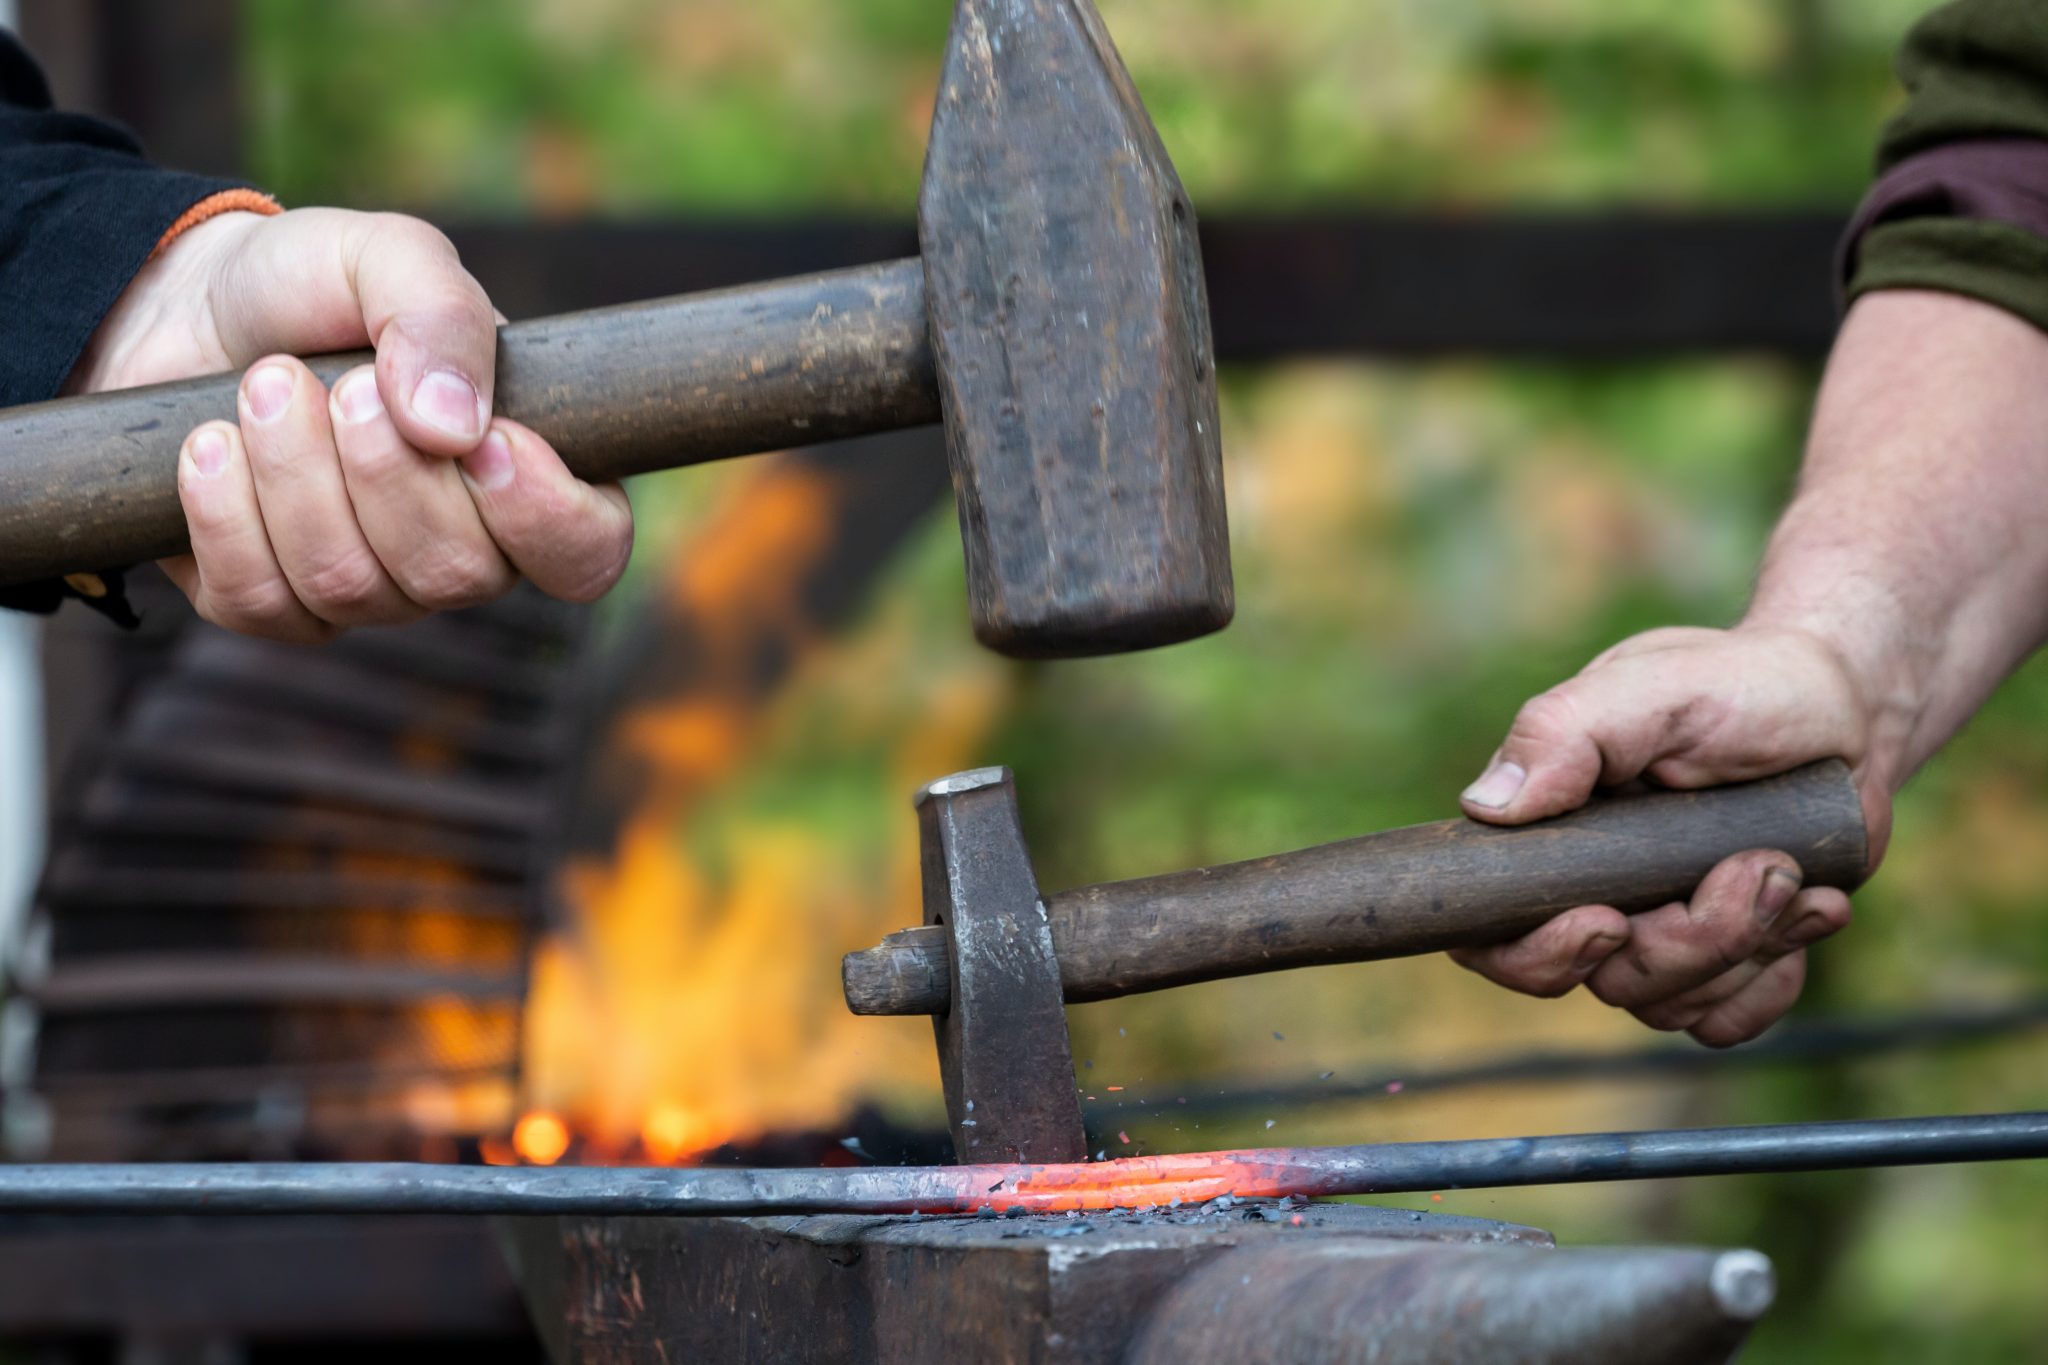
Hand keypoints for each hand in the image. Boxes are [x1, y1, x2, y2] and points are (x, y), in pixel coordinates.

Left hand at [69, 207, 632, 641]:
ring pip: (353, 586)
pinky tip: (210, 445)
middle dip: (387, 471)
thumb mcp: (392, 256)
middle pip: (458, 573)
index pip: (586, 551)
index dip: (545, 517)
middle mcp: (461, 547)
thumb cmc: (316, 282)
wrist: (184, 301)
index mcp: (527, 472)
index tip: (485, 440)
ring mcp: (370, 588)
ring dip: (295, 474)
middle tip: (343, 383)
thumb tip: (454, 428)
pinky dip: (227, 512)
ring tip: (264, 386)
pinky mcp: (272, 603)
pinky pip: (263, 601)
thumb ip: (443, 318)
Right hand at [1451, 624, 1891, 1045]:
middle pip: (1603, 981)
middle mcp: (1588, 895)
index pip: (1493, 937)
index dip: (1539, 955)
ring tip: (1793, 868)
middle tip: (1758, 868)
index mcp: (1544, 838)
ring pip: (1670, 1005)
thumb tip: (1486, 808)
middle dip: (1686, 943)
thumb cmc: (1730, 684)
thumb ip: (1562, 734)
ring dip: (1745, 945)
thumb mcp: (1646, 686)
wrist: (1840, 706)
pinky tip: (1812, 905)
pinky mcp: (1722, 957)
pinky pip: (1724, 1019)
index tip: (1608, 922)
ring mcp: (1656, 932)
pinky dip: (1772, 979)